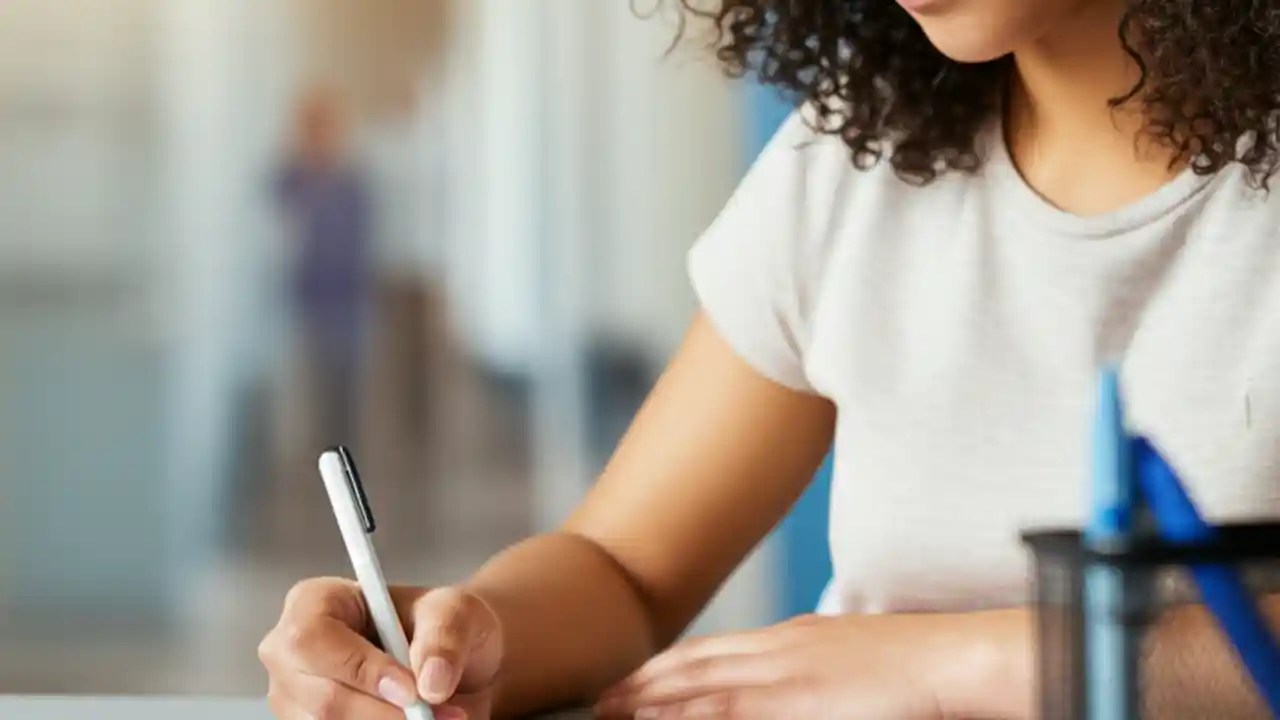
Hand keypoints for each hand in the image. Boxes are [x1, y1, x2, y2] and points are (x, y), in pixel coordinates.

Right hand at [259, 578, 502, 719]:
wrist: (451, 661)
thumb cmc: (439, 625)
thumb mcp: (454, 611)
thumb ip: (444, 637)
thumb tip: (431, 682)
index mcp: (313, 603)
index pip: (312, 638)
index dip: (360, 669)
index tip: (411, 689)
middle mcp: (290, 654)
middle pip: (322, 699)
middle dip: (386, 713)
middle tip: (435, 712)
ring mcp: (294, 700)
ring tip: (437, 717)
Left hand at [595, 611, 1026, 719]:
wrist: (950, 658)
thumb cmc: (914, 665)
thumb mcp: (849, 657)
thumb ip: (811, 667)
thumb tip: (795, 685)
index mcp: (793, 637)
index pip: (715, 651)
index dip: (670, 666)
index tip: (636, 680)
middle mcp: (779, 648)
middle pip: (696, 664)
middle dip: (645, 682)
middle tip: (602, 700)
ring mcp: (784, 672)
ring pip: (701, 686)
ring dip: (651, 700)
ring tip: (610, 712)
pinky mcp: (795, 699)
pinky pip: (727, 709)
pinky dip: (688, 713)